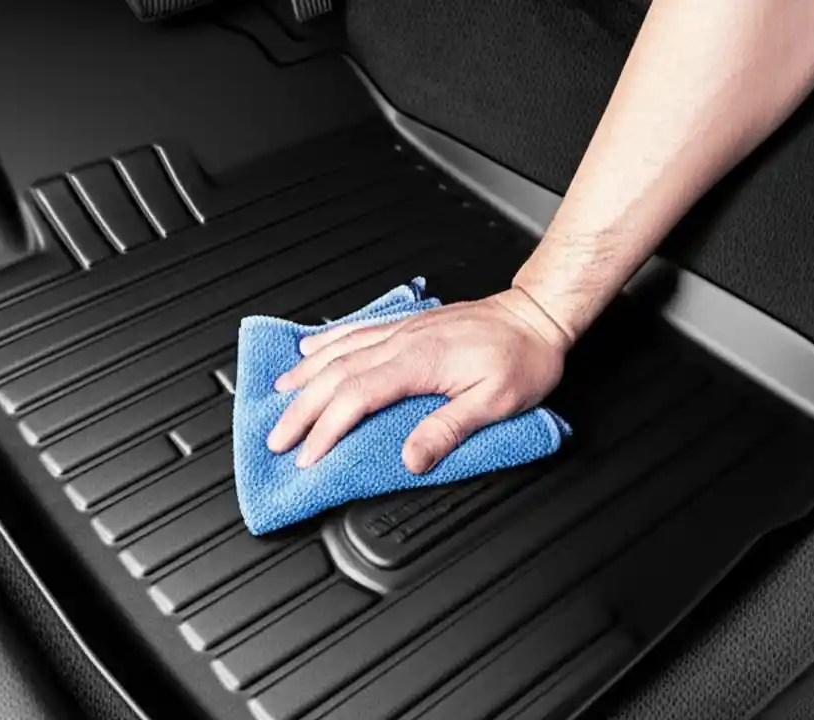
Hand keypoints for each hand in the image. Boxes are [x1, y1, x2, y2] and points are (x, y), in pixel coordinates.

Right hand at [266, 286, 571, 472]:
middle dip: (301, 410)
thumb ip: (448, 429)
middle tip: (277, 439)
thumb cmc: (522, 358)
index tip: (308, 456)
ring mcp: (400, 330)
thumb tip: (411, 458)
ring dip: (304, 376)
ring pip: (337, 351)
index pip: (356, 397)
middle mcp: (401, 342)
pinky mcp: (406, 325)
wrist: (536, 315)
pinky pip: (355, 330)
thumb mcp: (495, 403)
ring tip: (278, 398)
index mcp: (417, 363)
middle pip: (334, 375)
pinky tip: (309, 349)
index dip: (326, 429)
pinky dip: (326, 341)